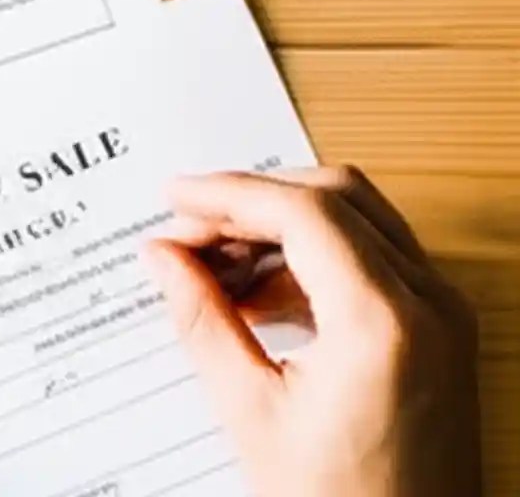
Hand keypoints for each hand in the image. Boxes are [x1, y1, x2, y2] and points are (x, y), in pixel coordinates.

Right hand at [144, 167, 481, 496]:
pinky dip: (312, 259)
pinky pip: (373, 260)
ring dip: (281, 227)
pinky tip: (257, 294)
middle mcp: (429, 303)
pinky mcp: (438, 328)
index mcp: (384, 322)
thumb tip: (162, 259)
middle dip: (252, 203)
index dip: (229, 193)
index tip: (177, 198)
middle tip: (188, 232)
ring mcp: (442, 313)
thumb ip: (202, 321)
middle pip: (336, 199)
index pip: (303, 213)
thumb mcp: (251, 411)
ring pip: (357, 220)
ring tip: (214, 267)